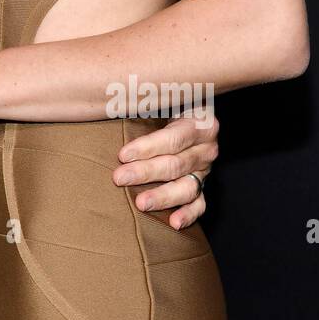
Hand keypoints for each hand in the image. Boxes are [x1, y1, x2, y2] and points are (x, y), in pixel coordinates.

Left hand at [112, 109, 219, 229]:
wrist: (190, 113)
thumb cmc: (167, 104)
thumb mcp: (163, 97)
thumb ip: (146, 99)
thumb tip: (112, 101)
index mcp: (200, 122)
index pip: (173, 138)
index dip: (147, 147)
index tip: (122, 155)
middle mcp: (206, 147)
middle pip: (176, 164)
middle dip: (146, 173)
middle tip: (119, 178)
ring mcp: (205, 169)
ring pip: (187, 187)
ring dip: (163, 197)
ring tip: (141, 203)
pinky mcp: (202, 185)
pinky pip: (199, 204)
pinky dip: (188, 214)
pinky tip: (173, 222)